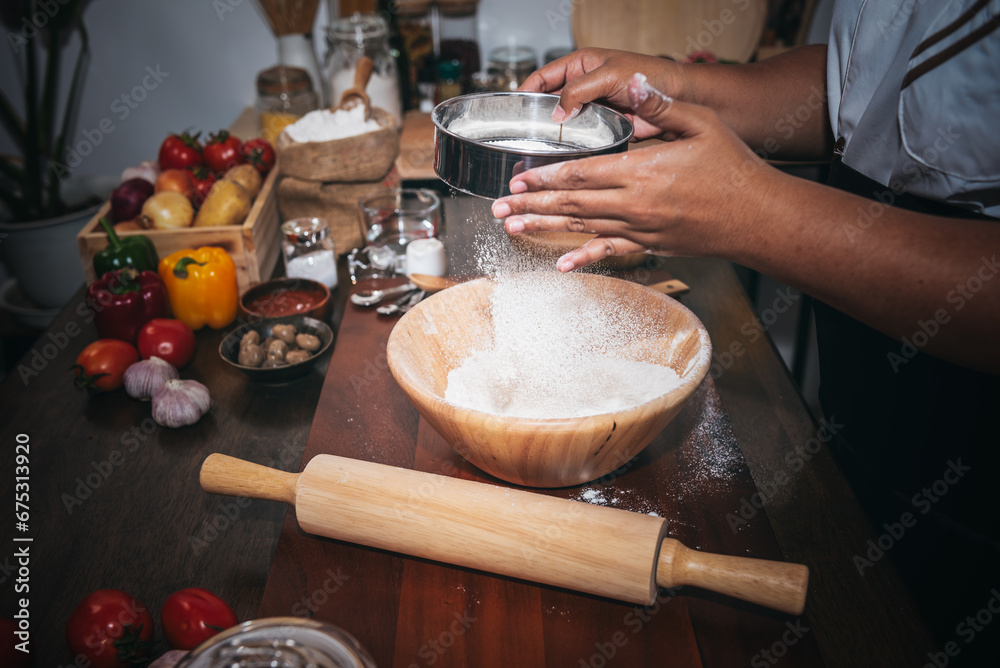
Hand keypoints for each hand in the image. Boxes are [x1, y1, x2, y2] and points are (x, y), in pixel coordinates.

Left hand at [495, 73, 779, 270]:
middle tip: (500, 207)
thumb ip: (662, 106)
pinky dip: (584, 258)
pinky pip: (610, 252)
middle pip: (572, 204)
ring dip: (545, 228)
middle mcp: (635, 205)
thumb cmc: (734, 169)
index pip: (582, 174)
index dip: (546, 177)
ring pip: (582, 229)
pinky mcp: (650, 245)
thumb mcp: (702, 124)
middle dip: (532, 204)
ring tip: (513, 228)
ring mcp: (640, 229)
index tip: (519, 178)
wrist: (758, 217)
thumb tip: (634, 84)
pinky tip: (561, 264)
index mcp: (642, 171)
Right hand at [520, 48, 693, 140]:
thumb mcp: (608, 76)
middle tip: (522, 134)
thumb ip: (579, 91)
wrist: (675, 98)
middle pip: (549, 102)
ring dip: (553, 134)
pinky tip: (560, 155)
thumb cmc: (648, 75)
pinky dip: (570, 145)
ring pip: (563, 122)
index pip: (543, 77)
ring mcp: (590, 109)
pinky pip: (579, 137)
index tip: (512, 108)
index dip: (526, 91)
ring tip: (536, 148)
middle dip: (536, 117)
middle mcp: (582, 87)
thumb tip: (556, 111)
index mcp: (580, 66)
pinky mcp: (600, 128)